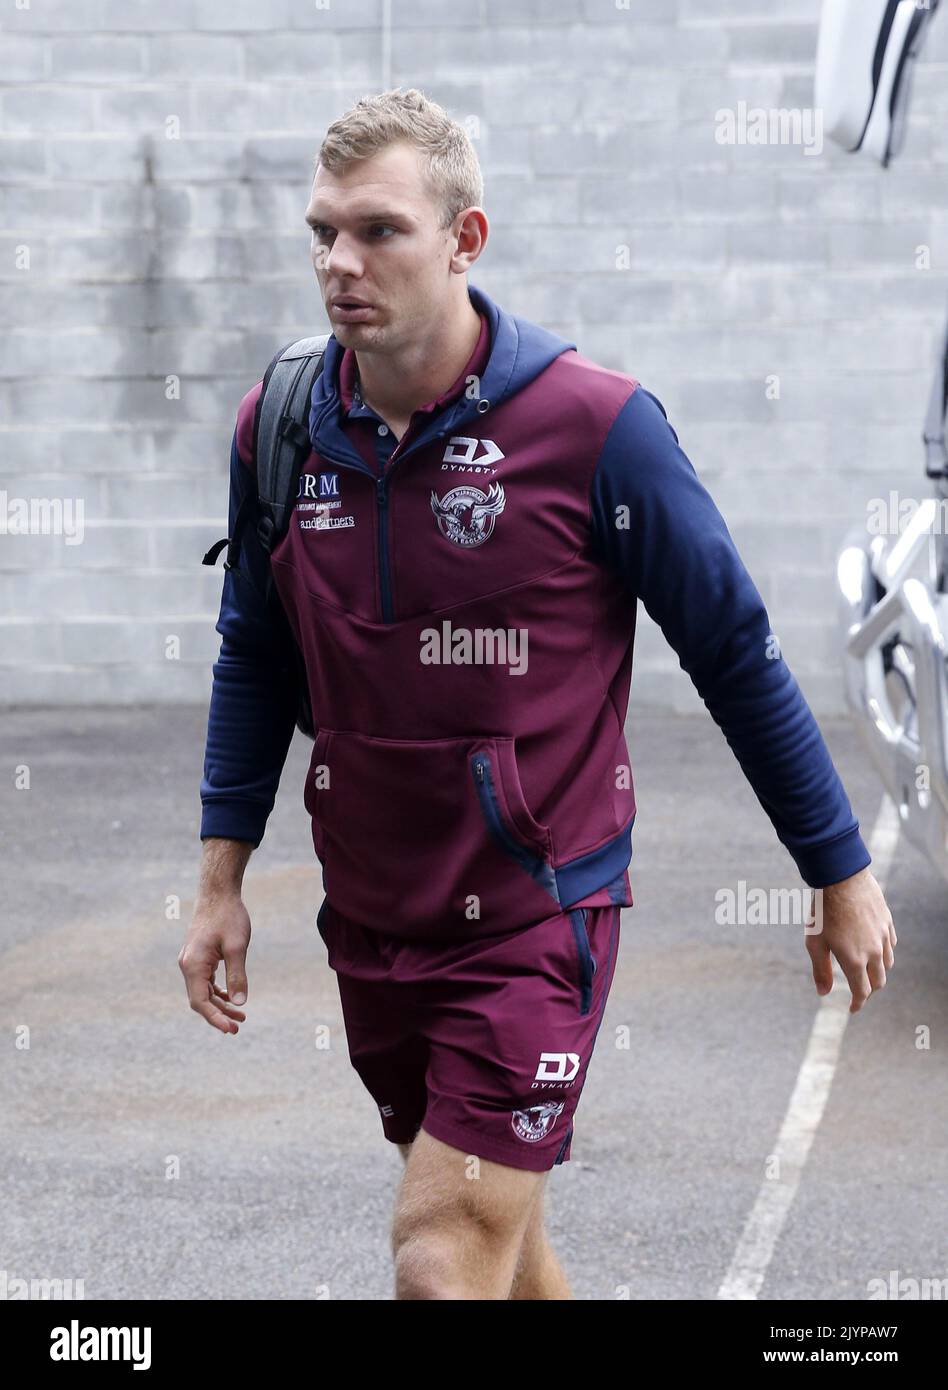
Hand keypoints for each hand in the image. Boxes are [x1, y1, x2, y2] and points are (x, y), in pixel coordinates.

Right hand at [178, 892, 250, 1033]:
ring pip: (203, 991)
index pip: (200, 1002)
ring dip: (220, 1004)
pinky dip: (217, 992)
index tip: (230, 1029)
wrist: (218, 893)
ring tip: (240, 1016)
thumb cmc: (228, 917)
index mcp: (193, 965)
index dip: (215, 1018)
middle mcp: (188, 965)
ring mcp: (192, 961)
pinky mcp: (199, 957)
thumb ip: (237, 976)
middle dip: (218, 1015)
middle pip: (200, 1000)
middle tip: (238, 1027)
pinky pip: (206, 981)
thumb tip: (239, 1003)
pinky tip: (231, 998)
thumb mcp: (237, 947)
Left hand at [804, 866, 895, 1012]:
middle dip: (869, 991)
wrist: (840, 878)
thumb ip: (821, 970)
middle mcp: (874, 951)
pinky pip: (891, 944)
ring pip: (887, 963)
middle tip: (859, 992)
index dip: (858, 1003)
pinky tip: (876, 950)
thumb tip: (823, 993)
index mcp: (855, 960)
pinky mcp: (887, 922)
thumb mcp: (815, 943)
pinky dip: (885, 954)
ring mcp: (883, 936)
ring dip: (878, 973)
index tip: (853, 1008)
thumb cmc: (822, 911)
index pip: (862, 991)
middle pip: (878, 981)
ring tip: (867, 973)